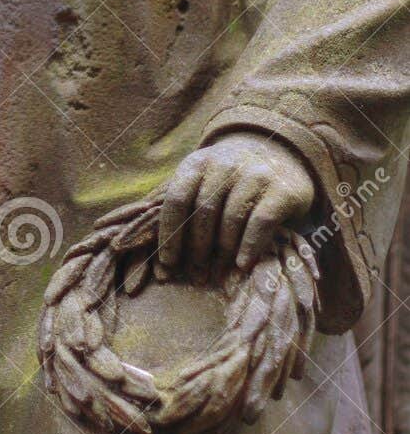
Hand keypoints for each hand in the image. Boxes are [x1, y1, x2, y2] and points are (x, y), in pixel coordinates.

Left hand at [158, 133, 315, 271]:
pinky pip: (260, 222)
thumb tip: (153, 243)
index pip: (177, 199)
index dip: (170, 233)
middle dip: (196, 249)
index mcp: (197, 163)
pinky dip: (249, 246)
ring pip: (231, 219)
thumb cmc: (229, 181)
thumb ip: (178, 205)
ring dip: (222, 253)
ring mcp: (254, 174)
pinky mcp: (281, 190)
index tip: (168, 262)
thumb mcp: (200, 181)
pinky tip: (242, 264)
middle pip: (203, 212)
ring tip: (217, 275)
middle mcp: (224, 164)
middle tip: (196, 275)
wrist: (278, 157)